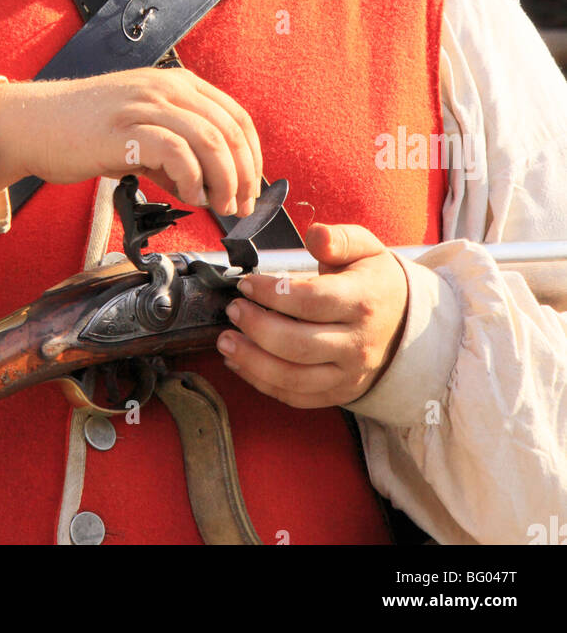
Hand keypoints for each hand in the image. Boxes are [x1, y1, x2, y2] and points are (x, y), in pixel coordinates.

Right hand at [0, 68, 262, 216]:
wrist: (34, 122)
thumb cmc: (85, 129)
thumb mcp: (140, 130)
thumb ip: (175, 152)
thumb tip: (207, 187)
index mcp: (176, 84)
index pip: (236, 115)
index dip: (252, 156)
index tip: (251, 188)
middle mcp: (167, 88)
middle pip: (230, 130)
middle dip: (243, 175)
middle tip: (240, 207)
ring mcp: (146, 105)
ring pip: (211, 139)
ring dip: (224, 180)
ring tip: (219, 206)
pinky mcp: (126, 129)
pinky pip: (176, 152)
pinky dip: (191, 178)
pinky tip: (187, 196)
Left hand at [217, 222, 409, 406]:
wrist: (407, 325)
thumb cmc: (374, 281)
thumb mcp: (366, 249)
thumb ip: (339, 238)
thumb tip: (315, 235)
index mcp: (362, 302)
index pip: (311, 301)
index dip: (272, 293)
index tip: (246, 284)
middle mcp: (357, 343)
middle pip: (298, 345)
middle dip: (257, 328)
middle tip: (233, 310)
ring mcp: (349, 374)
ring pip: (294, 378)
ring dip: (252, 362)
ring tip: (225, 341)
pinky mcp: (339, 393)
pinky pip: (297, 397)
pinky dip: (264, 384)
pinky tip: (240, 363)